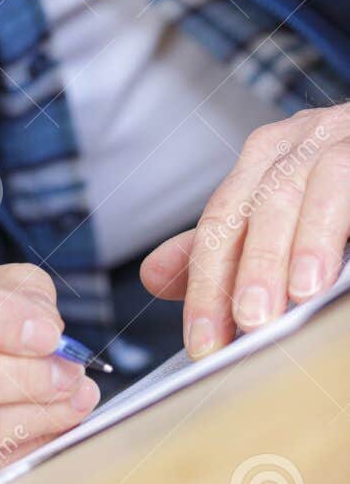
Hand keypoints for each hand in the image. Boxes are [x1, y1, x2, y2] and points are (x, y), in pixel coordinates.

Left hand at [141, 104, 349, 357]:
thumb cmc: (335, 187)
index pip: (222, 220)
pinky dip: (342, 223)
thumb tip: (153, 277)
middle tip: (249, 321)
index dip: (207, 282)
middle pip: (261, 202)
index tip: (203, 341)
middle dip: (253, 265)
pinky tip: (341, 267)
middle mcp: (298, 143)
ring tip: (300, 295)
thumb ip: (222, 245)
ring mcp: (340, 142)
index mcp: (264, 158)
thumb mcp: (274, 209)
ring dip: (305, 241)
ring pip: (315, 185)